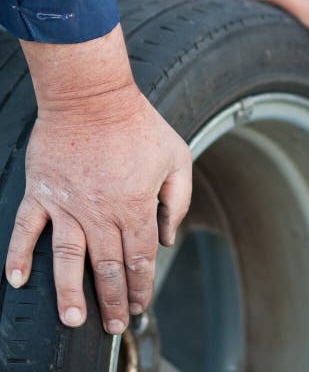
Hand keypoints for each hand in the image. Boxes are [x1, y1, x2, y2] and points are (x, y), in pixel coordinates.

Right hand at [6, 28, 191, 334]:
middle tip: (112, 325)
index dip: (142, 285)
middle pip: (108, 266)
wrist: (93, 97)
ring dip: (70, 293)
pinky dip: (18, 256)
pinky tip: (15, 281)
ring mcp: (67, 205)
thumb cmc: (138, 124)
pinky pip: (26, 230)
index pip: (141, 257)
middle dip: (113, 300)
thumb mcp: (177, 156)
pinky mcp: (41, 193)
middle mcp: (101, 212)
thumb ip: (177, 199)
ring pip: (68, 260)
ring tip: (74, 320)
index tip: (140, 305)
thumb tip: (168, 236)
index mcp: (136, 205)